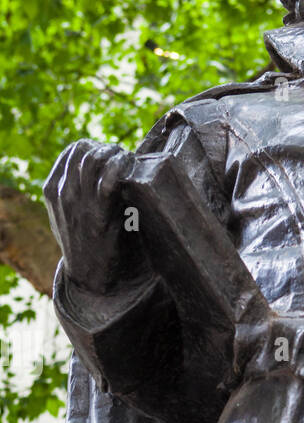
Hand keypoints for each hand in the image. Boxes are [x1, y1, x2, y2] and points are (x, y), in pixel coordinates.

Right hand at [43, 140, 137, 291]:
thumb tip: (102, 169)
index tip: (112, 153)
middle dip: (109, 149)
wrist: (88, 276)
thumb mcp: (70, 214)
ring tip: (131, 162)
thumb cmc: (86, 242)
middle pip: (85, 151)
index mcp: (52, 188)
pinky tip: (132, 172)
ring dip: (117, 156)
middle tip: (126, 157)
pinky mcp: (97, 217)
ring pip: (95, 160)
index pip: (74, 150)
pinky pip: (108, 182)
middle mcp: (61, 192)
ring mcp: (78, 204)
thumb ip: (76, 192)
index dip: (96, 146)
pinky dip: (122, 170)